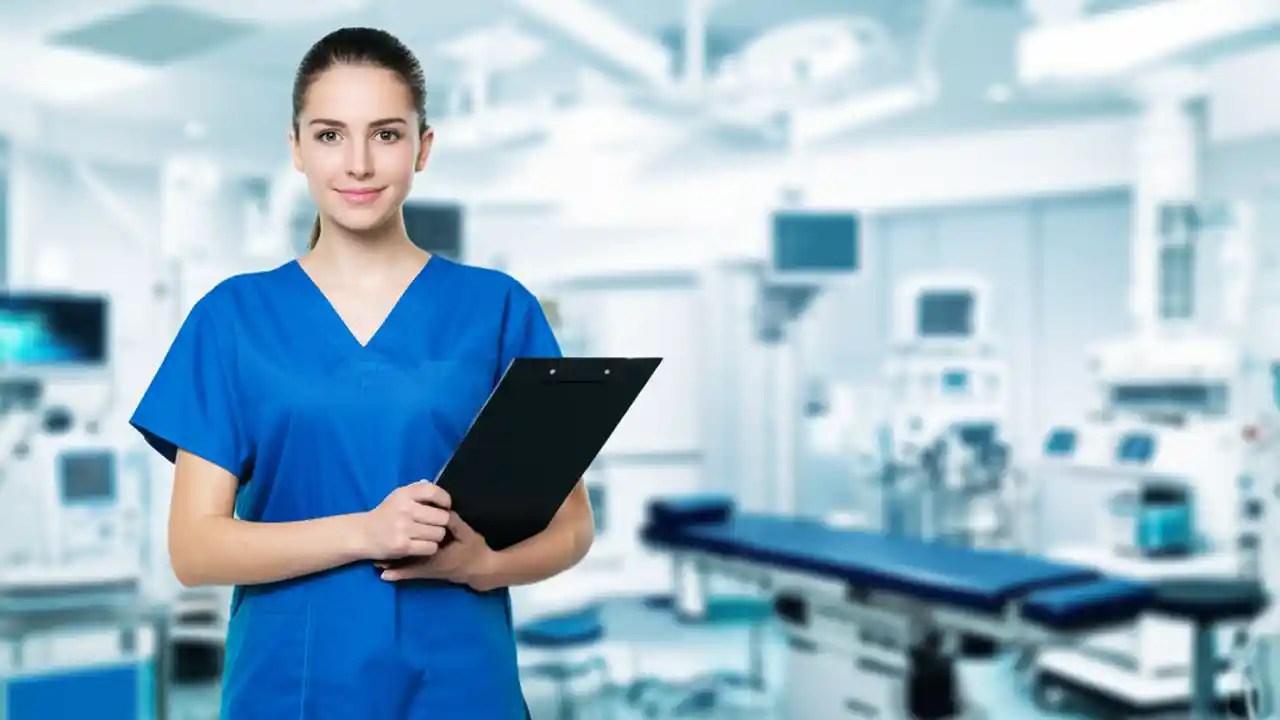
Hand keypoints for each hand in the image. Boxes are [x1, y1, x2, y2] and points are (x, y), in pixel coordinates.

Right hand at [360, 480, 451, 560]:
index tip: (445, 506)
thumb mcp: (398, 497)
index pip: (433, 491)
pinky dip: (430, 547)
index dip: (445, 500)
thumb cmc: (386, 514)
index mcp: (404, 494)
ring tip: (427, 535)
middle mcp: (404, 509)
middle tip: (435, 525)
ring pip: (438, 533)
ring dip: (437, 536)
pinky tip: (422, 545)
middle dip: (442, 522)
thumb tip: (436, 490)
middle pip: (442, 517)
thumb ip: (417, 490)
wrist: (363, 534)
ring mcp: (403, 528)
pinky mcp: (403, 546)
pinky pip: (431, 547)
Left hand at [377, 513, 497, 590]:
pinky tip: (387, 575)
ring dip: (394, 567)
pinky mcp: (431, 572)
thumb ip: (456, 523)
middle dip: (393, 561)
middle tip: (375, 560)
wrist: (480, 570)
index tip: (387, 544)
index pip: (418, 550)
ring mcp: (430, 570)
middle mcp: (431, 565)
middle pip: (408, 563)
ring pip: (409, 569)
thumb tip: (443, 511)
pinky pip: (412, 573)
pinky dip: (400, 573)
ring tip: (378, 566)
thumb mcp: (468, 535)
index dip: (402, 547)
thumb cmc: (474, 551)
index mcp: (440, 554)